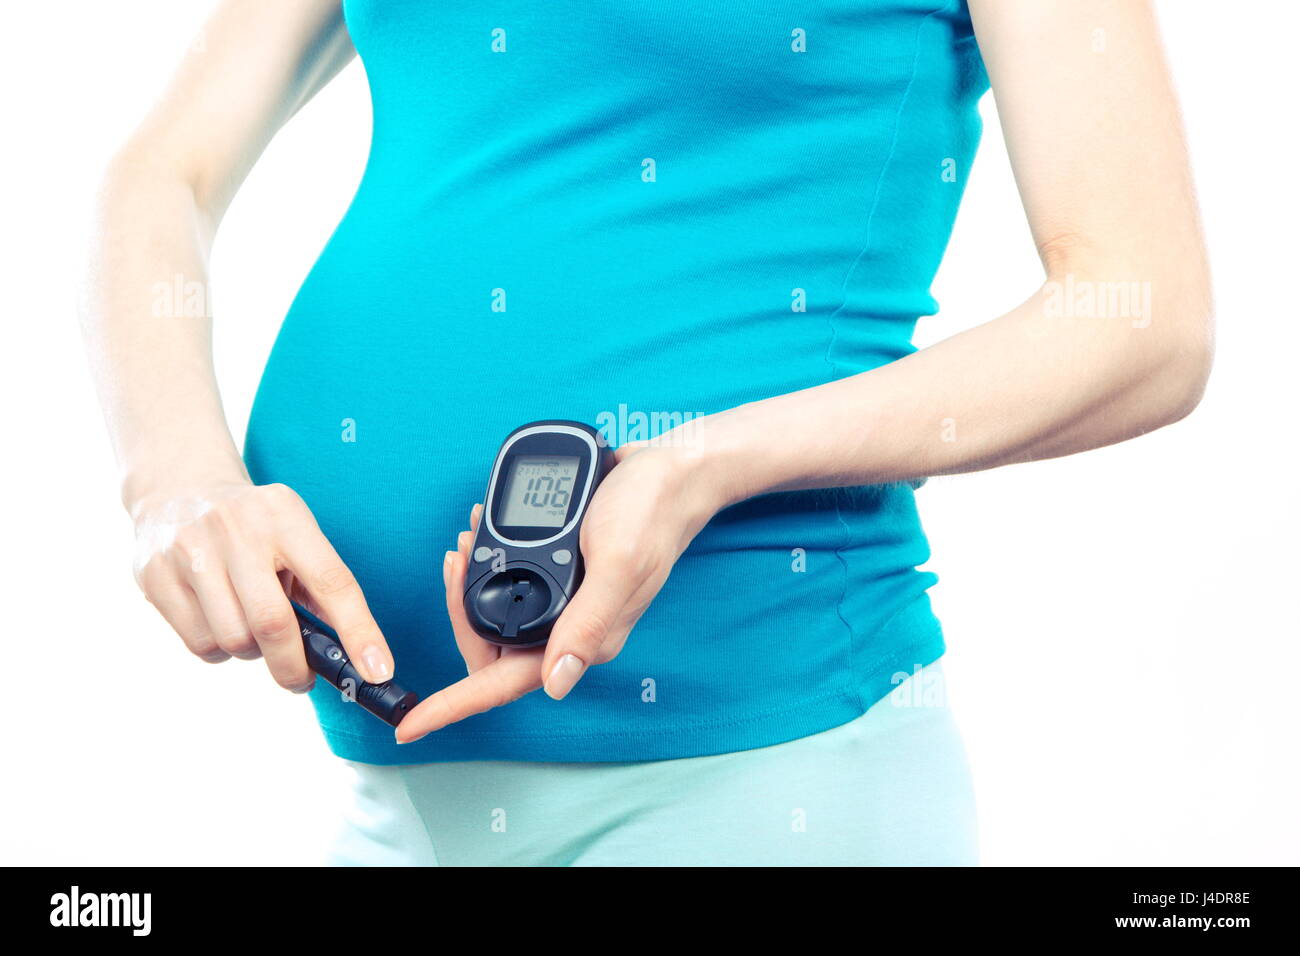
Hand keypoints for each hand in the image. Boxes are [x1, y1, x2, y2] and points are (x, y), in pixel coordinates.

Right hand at [131, 480, 393, 691]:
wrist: (178, 490)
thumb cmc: (256, 529)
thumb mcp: (295, 536)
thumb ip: (320, 587)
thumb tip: (357, 655)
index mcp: (286, 515)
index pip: (332, 581)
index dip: (359, 632)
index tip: (379, 672)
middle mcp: (237, 527)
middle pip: (273, 623)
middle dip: (293, 666)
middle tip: (302, 679)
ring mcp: (190, 549)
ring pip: (233, 640)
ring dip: (251, 652)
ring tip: (250, 627)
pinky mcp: (154, 575)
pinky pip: (199, 643)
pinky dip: (218, 649)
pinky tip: (218, 620)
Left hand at [395, 441, 724, 742]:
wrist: (671, 471)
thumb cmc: (652, 515)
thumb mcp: (618, 565)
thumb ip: (587, 625)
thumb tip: (556, 685)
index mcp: (581, 639)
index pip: (504, 684)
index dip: (453, 706)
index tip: (411, 724)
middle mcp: (569, 627)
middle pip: (488, 649)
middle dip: (457, 610)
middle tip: (451, 562)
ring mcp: (564, 602)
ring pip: (495, 615)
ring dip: (467, 584)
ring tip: (463, 541)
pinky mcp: (561, 574)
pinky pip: (511, 584)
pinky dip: (486, 562)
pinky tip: (482, 534)